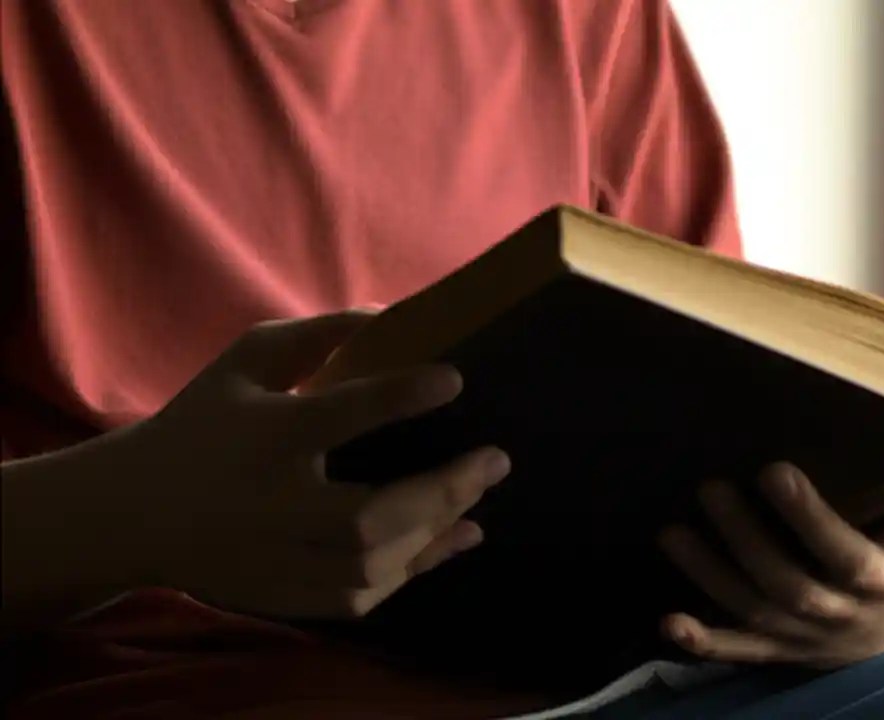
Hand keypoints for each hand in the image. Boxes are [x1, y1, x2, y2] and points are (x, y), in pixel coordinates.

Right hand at [86, 311, 508, 618]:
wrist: (134, 512)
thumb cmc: (206, 422)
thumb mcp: (246, 362)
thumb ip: (316, 337)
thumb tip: (395, 314)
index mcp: (263, 436)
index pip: (337, 415)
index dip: (400, 396)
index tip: (455, 378)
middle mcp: (271, 505)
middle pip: (365, 516)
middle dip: (441, 490)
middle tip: (495, 459)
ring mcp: (276, 560)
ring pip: (370, 565)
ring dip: (435, 532)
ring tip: (478, 495)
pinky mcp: (284, 595)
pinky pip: (361, 595)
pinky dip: (415, 569)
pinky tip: (455, 537)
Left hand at [658, 447, 883, 667]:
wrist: (883, 631)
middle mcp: (855, 610)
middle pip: (809, 579)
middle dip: (777, 530)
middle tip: (742, 476)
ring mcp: (810, 636)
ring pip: (762, 608)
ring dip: (716, 571)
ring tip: (676, 529)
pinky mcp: (776, 650)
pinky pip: (739, 651)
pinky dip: (704, 642)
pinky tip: (669, 622)